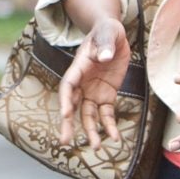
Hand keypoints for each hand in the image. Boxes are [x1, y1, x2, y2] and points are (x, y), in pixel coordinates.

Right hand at [57, 14, 130, 150]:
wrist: (114, 35)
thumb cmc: (107, 31)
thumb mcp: (107, 32)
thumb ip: (105, 45)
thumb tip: (104, 57)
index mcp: (79, 67)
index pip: (68, 85)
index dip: (64, 100)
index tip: (64, 114)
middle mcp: (82, 83)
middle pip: (72, 105)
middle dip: (68, 123)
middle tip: (65, 141)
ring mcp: (93, 91)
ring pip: (88, 115)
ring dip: (91, 131)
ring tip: (97, 147)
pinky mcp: (106, 96)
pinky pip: (106, 114)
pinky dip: (109, 126)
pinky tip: (115, 137)